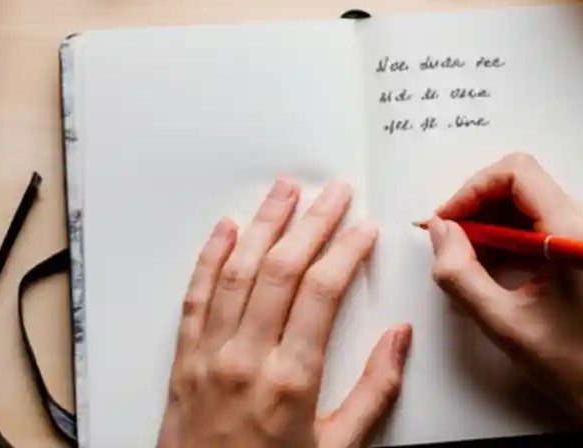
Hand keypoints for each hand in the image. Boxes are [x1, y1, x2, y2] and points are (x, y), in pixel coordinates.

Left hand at [159, 179, 411, 447]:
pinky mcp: (182, 360)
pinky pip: (196, 296)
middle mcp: (245, 358)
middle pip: (281, 268)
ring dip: (263, 223)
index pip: (321, 291)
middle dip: (312, 222)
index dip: (345, 251)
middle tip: (334, 191)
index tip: (363, 228)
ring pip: (237, 270)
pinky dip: (210, 257)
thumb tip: (400, 339)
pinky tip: (225, 230)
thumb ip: (374, 392)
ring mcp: (208, 355)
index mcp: (290, 380)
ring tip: (284, 190)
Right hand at [427, 154, 582, 447]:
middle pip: (523, 184)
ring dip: (495, 223)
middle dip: (479, 208)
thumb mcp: (503, 323)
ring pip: (532, 202)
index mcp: (576, 232)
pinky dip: (515, 236)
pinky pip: (547, 221)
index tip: (447, 221)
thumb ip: (460, 274)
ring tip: (470, 261)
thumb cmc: (577, 367)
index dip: (473, 189)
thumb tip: (440, 232)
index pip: (517, 172)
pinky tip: (497, 267)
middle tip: (450, 243)